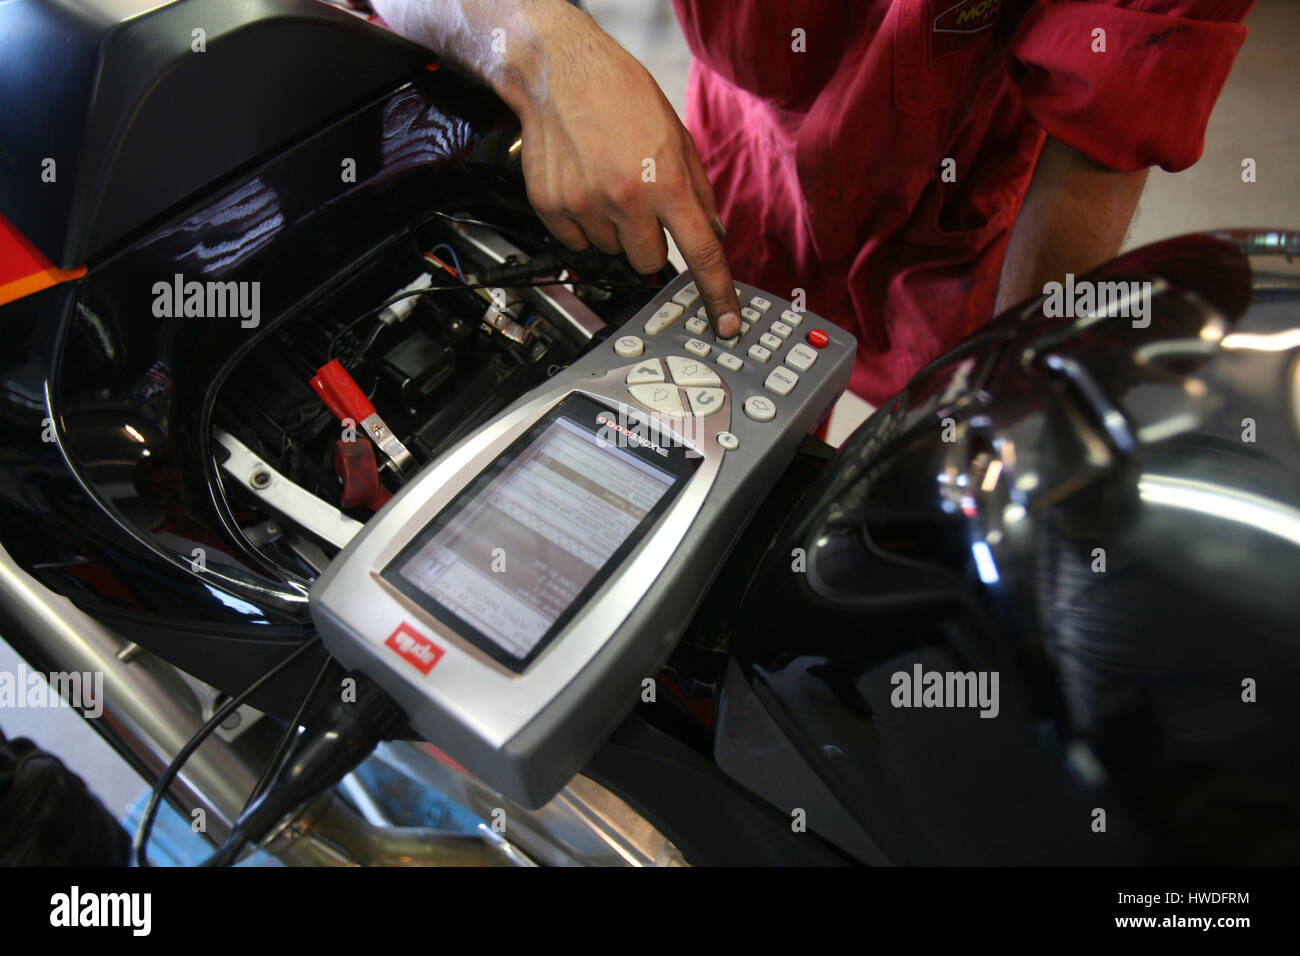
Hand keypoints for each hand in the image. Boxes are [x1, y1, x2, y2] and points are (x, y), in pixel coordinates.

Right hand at [510, 6, 739, 336]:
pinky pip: (577, 242)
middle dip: (650, 242)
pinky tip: (583, 185)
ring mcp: (586, 207)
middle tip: (640, 205)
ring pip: (612, 252)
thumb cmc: (620, 94)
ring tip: (607, 183)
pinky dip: (582, 224)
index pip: (701, 254)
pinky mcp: (553, 208)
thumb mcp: (676, 136)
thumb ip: (698, 190)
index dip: (717, 295)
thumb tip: (711, 233)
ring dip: (614, 229)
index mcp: (667, 182)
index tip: (726, 324)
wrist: (560, 71)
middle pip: (649, 263)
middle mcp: (627, 200)